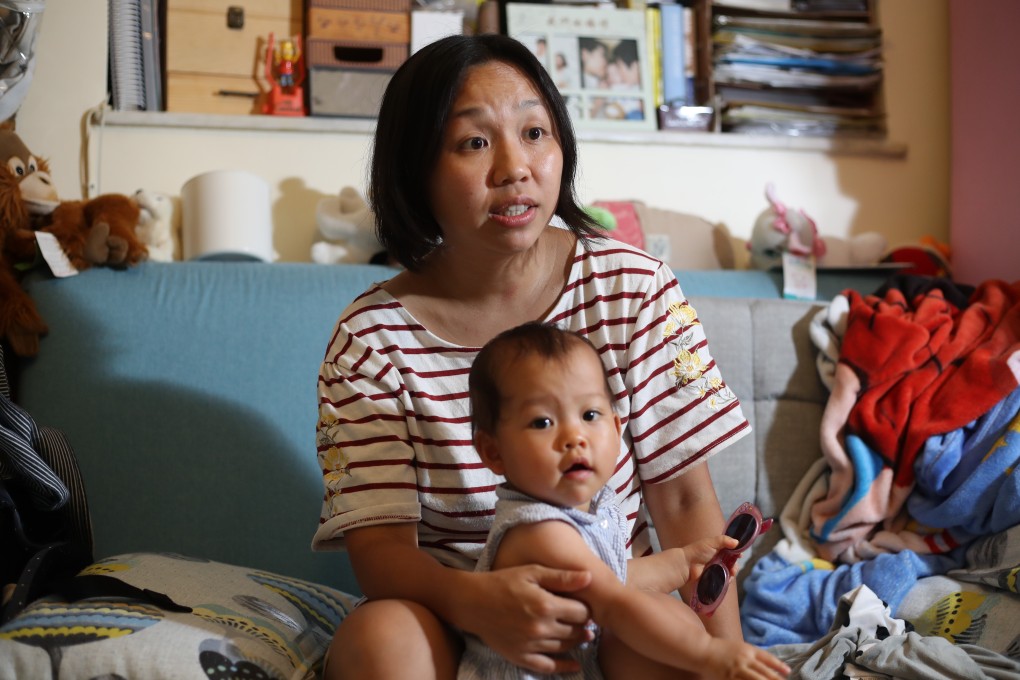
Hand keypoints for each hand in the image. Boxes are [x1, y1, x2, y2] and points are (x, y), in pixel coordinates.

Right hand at [464, 565, 592, 673]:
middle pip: (576, 631)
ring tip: (581, 635)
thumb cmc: (503, 582)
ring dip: (576, 642)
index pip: (581, 612)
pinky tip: (574, 665)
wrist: (473, 602)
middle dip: (583, 625)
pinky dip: (564, 667)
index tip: (583, 606)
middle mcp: (540, 628)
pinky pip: (548, 666)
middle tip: (584, 621)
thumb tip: (589, 578)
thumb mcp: (532, 572)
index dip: (586, 609)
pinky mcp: (520, 656)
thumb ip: (561, 577)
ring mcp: (531, 644)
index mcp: (546, 605)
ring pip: (565, 647)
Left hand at [678, 535, 739, 585]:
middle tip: (734, 567)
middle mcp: (719, 558)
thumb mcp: (711, 542)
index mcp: (718, 549)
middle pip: (732, 562)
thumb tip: (737, 542)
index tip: (740, 555)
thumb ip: (724, 540)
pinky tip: (728, 579)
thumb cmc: (698, 551)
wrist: (687, 565)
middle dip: (735, 565)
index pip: (731, 550)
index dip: (737, 552)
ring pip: (730, 571)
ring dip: (733, 572)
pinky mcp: (715, 577)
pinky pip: (724, 579)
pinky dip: (728, 579)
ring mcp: (717, 568)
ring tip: (732, 573)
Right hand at [707, 639, 790, 679]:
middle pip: (765, 673)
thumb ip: (754, 656)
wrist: (704, 650)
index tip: (788, 672)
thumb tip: (770, 666)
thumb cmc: (723, 649)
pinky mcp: (730, 679)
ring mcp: (737, 671)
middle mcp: (744, 660)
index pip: (767, 658)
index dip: (779, 666)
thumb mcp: (740, 647)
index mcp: (748, 650)